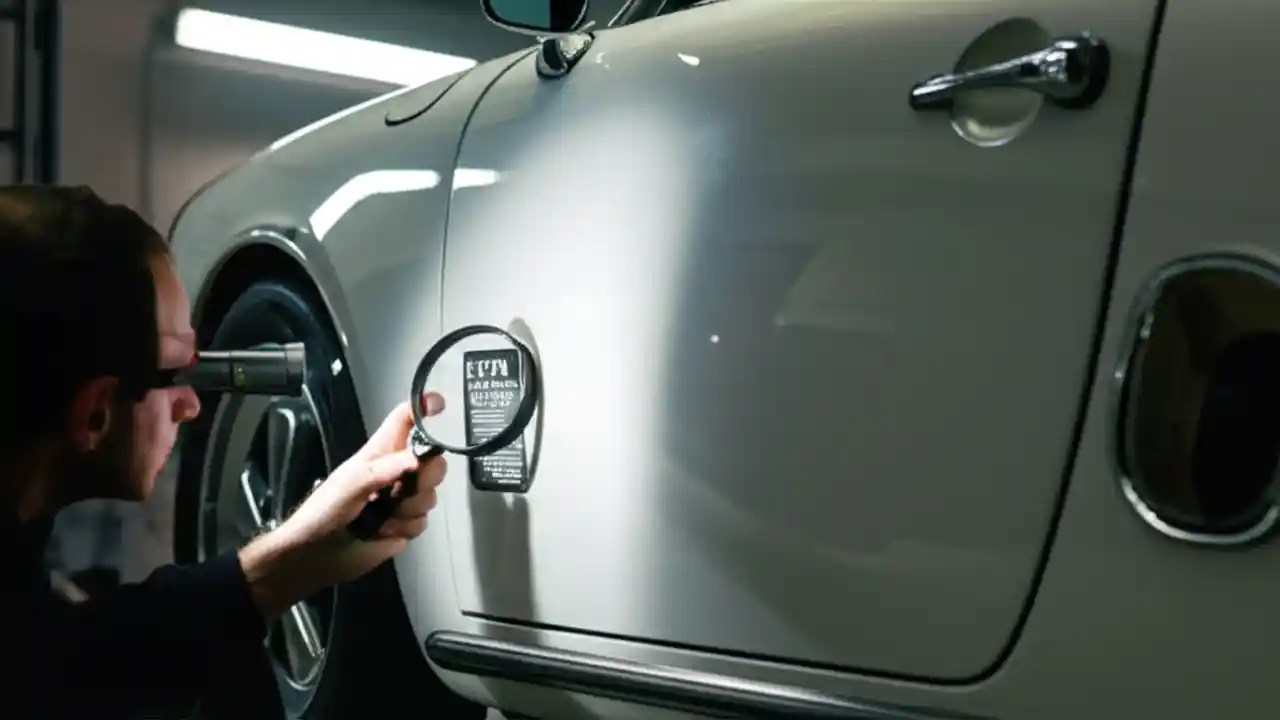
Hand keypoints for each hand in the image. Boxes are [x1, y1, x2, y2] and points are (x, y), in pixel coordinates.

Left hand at [238, 393, 445, 619]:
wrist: (315, 556)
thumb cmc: (323, 512)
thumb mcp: (349, 485)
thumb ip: (382, 470)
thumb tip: (416, 459)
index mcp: (380, 453)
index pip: (406, 420)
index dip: (423, 407)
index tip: (440, 406)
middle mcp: (395, 473)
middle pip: (433, 462)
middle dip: (427, 477)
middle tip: (405, 489)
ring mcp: (401, 501)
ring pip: (430, 496)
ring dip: (409, 509)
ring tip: (382, 518)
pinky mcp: (404, 526)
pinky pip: (422, 522)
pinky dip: (405, 529)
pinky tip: (383, 532)